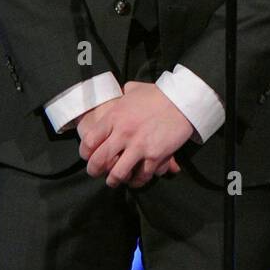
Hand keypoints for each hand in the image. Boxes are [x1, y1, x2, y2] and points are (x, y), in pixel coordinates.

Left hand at [78, 81, 192, 187]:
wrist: (182, 100)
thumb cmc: (158, 94)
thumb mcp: (134, 89)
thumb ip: (123, 93)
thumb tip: (121, 91)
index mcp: (114, 117)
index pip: (89, 142)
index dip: (86, 153)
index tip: (89, 156)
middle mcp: (123, 133)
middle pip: (99, 162)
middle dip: (95, 171)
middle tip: (97, 173)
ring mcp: (139, 146)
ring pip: (118, 174)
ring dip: (114, 180)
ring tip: (115, 180)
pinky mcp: (155, 155)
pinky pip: (141, 176)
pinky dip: (138, 180)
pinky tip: (136, 179)